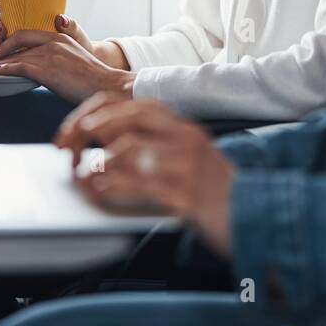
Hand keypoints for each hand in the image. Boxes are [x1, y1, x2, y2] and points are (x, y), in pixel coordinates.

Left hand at [0, 0, 128, 69]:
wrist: (106, 85)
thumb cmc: (92, 77)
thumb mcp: (74, 56)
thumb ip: (58, 53)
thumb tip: (44, 61)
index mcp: (59, 37)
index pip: (27, 33)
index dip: (11, 40)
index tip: (2, 48)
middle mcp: (53, 42)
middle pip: (18, 40)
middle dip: (1, 49)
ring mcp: (50, 55)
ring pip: (16, 55)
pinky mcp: (47, 70)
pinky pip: (20, 67)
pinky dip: (5, 69)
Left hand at [55, 96, 235, 257]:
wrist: (258, 219)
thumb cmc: (218, 195)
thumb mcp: (191, 159)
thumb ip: (158, 148)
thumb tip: (107, 149)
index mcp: (185, 128)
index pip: (134, 106)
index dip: (99, 114)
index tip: (76, 128)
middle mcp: (186, 139)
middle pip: (125, 120)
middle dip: (87, 131)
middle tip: (67, 149)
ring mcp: (185, 166)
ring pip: (125, 150)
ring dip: (93, 165)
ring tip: (80, 178)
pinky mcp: (183, 195)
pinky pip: (134, 184)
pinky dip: (108, 187)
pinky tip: (97, 192)